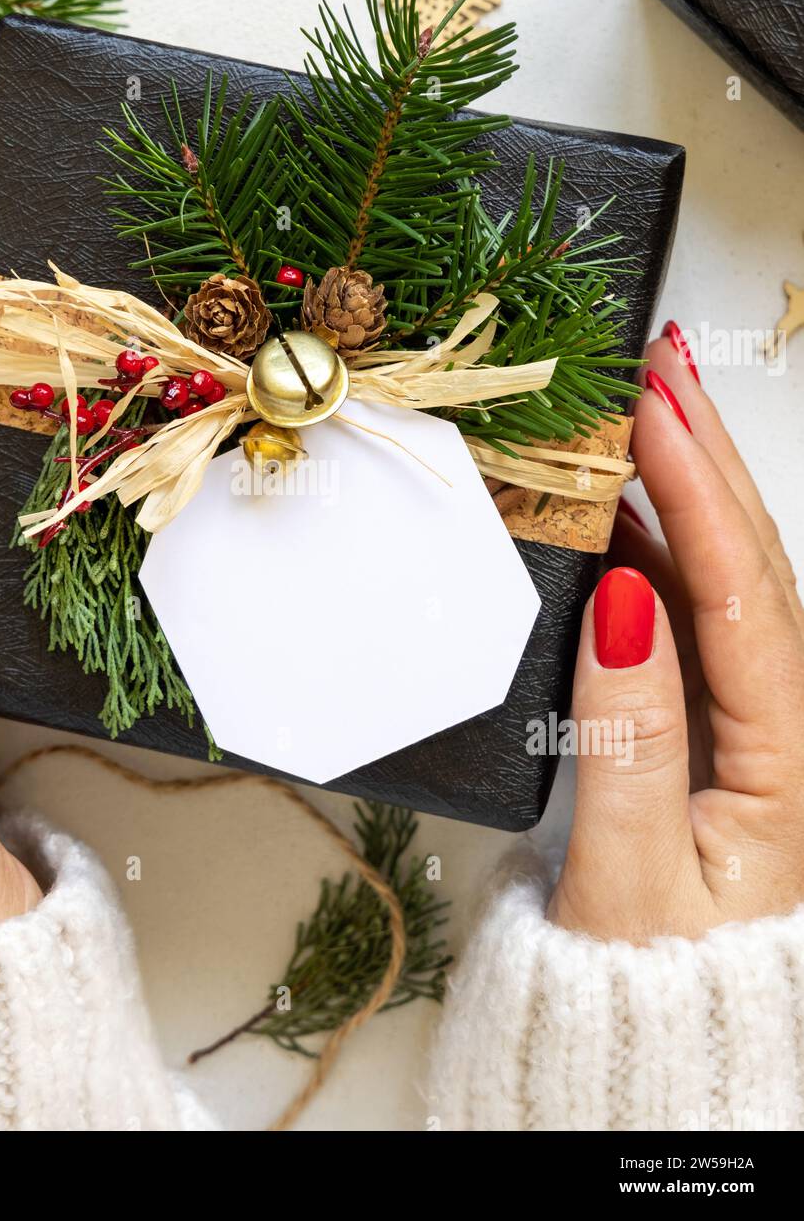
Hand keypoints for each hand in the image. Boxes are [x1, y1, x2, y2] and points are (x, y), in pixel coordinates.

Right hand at [549, 326, 803, 943]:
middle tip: (663, 361)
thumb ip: (628, 736)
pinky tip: (628, 511)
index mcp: (787, 761)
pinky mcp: (711, 727)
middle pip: (756, 562)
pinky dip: (662, 548)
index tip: (651, 406)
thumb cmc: (645, 979)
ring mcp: (752, 723)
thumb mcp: (626, 874)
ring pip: (729, 580)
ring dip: (689, 487)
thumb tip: (622, 601)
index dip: (697, 491)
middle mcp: (786, 727)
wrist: (659, 1047)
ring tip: (646, 407)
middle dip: (709, 453)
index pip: (745, 594)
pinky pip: (693, 617)